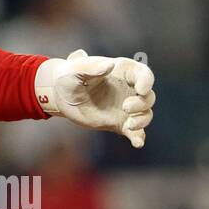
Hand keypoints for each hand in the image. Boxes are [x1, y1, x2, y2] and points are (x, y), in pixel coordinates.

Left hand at [35, 49, 155, 147]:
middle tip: (125, 107)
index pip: (143, 74)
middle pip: (148, 97)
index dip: (146, 81)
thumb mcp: (76, 69)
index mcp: (122, 72)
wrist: (60, 95)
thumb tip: (110, 65)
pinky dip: (138, 137)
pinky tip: (137, 143)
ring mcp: (126, 107)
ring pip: (145, 114)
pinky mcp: (120, 123)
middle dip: (142, 103)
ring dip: (142, 121)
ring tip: (129, 125)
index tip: (141, 89)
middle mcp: (129, 89)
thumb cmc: (69, 76)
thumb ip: (92, 67)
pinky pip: (135, 131)